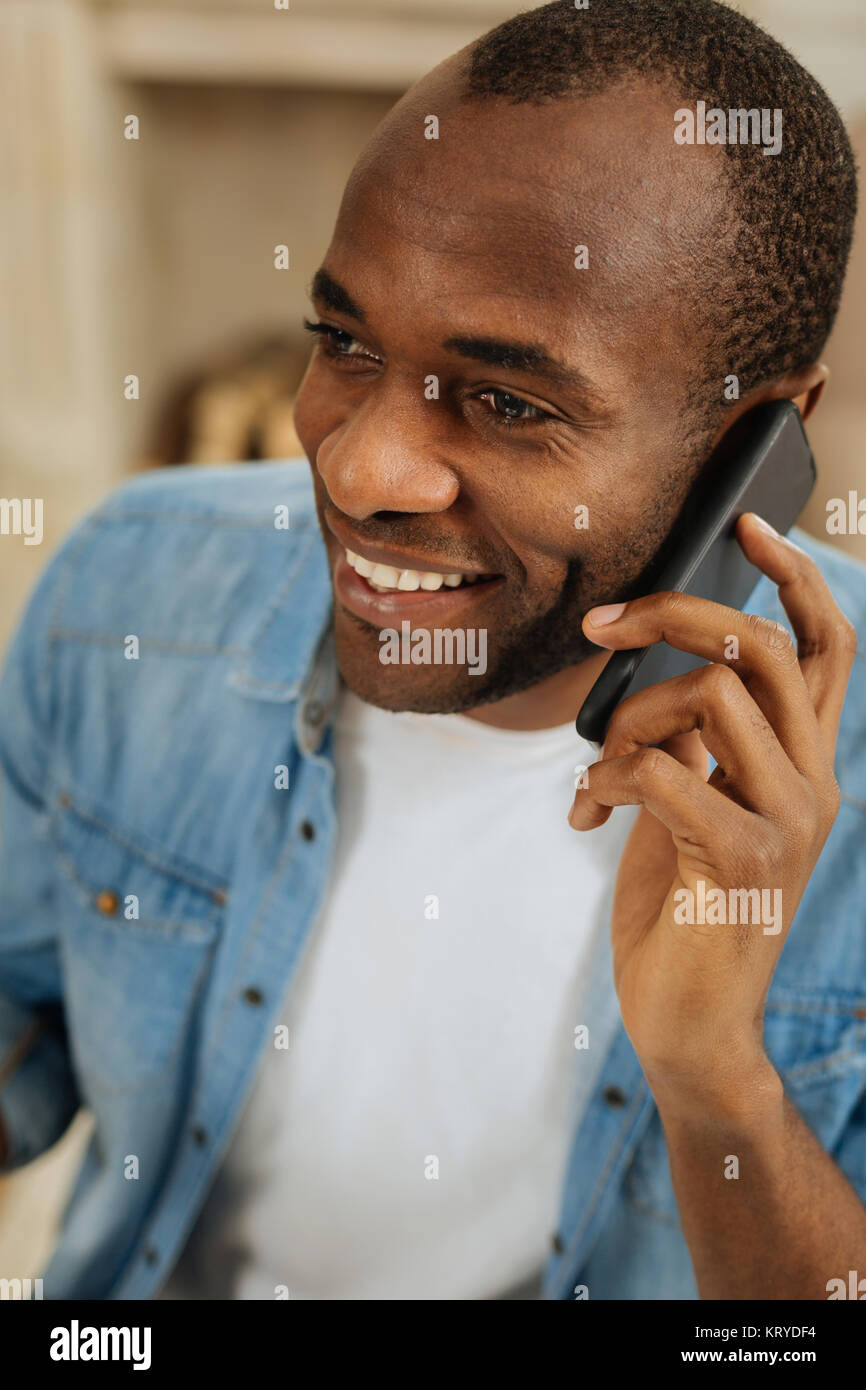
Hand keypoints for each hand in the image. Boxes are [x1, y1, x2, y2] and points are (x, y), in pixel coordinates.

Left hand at [568, 514, 855, 1110]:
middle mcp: (812, 784)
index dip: (795, 578)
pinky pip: (663, 769)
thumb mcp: (691, 808)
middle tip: (604, 626)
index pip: (827, 648)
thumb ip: (696, 742)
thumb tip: (666, 672)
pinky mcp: (737, 860)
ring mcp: (784, 822)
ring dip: (628, 719)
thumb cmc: (680, 910)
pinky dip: (607, 776)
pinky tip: (587, 815)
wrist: (692, 1027)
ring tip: (597, 772)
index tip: (750, 526)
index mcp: (804, 765)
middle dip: (677, 613)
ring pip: (711, 696)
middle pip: (765, 646)